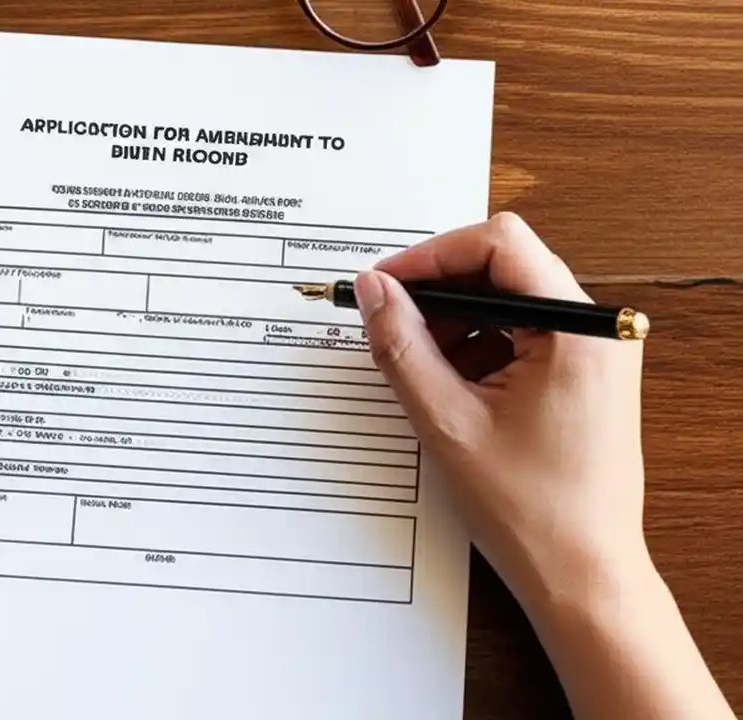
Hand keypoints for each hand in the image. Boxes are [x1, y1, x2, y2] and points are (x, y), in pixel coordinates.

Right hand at [355, 213, 647, 606]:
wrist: (580, 573)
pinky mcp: (583, 372)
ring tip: (422, 371)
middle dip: (439, 293)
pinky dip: (477, 347)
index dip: (432, 256)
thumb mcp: (446, 420)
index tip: (386, 285)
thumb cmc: (529, 509)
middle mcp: (596, 328)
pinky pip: (522, 332)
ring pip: (509, 299)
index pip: (499, 244)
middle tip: (391, 327)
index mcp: (576, 329)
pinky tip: (450, 388)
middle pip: (504, 266)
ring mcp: (593, 350)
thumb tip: (373, 290)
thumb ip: (401, 346)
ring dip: (455, 323)